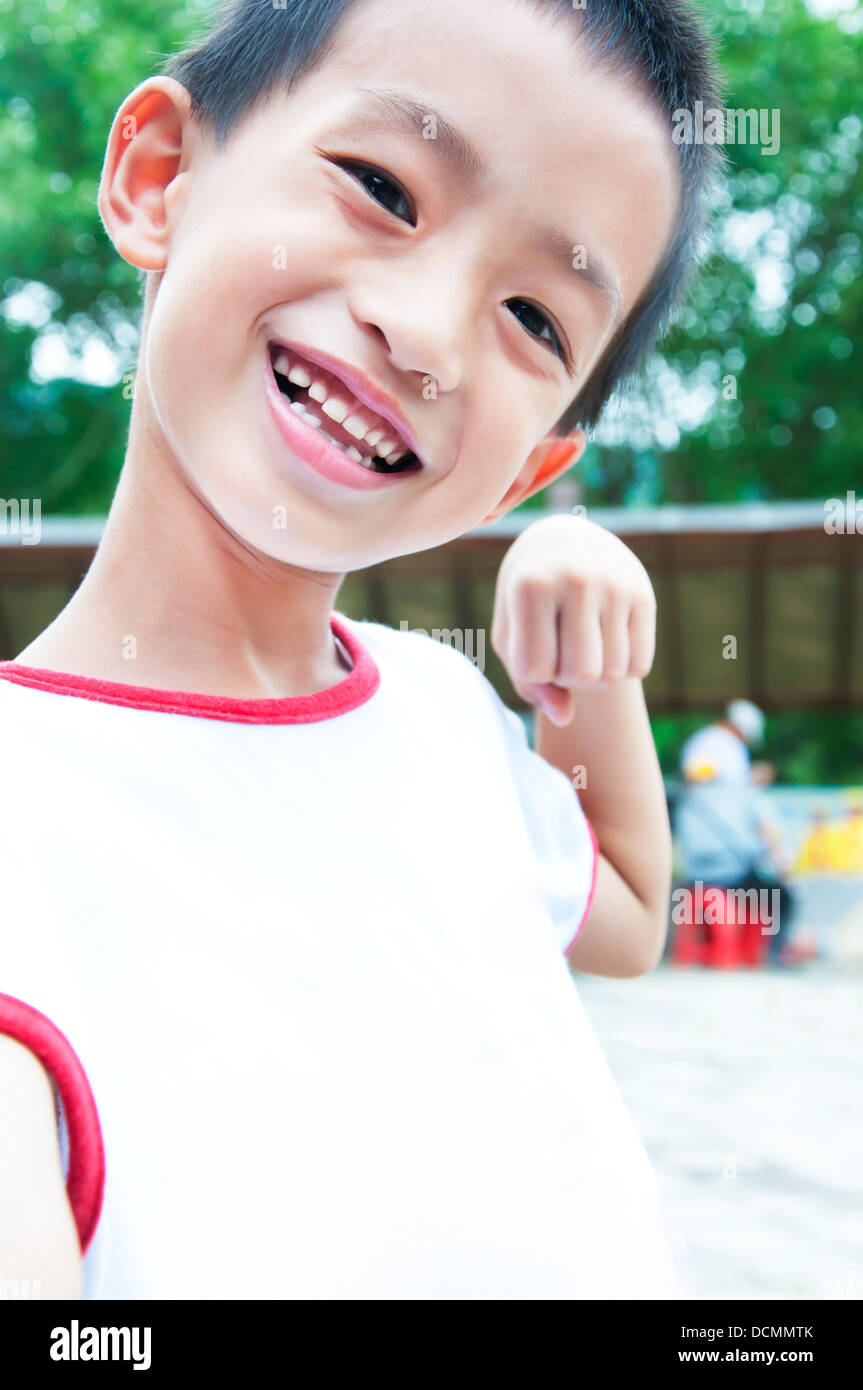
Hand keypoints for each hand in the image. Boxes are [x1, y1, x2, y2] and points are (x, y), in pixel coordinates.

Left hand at [491, 514, 656, 725]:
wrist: (564, 541)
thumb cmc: (527, 599)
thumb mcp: (512, 634)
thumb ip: (528, 683)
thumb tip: (564, 719)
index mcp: (531, 586)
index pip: (537, 670)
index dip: (534, 673)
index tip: (534, 648)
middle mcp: (575, 580)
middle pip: (583, 675)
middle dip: (569, 679)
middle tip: (562, 654)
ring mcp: (615, 585)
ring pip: (614, 674)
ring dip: (596, 676)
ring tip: (583, 649)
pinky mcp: (644, 594)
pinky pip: (639, 665)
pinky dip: (622, 669)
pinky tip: (607, 646)